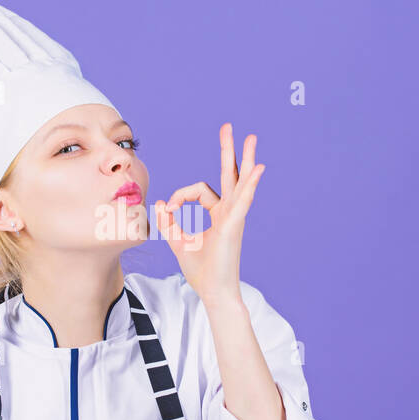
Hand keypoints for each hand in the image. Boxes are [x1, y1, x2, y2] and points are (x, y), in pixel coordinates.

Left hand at [154, 122, 264, 304]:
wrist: (214, 292)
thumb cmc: (201, 271)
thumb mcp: (178, 242)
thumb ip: (169, 222)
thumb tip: (161, 202)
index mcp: (217, 214)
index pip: (198, 190)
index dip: (180, 195)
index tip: (169, 209)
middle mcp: (229, 211)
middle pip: (229, 174)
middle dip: (229, 151)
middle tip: (229, 127)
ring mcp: (234, 217)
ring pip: (240, 182)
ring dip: (244, 159)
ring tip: (250, 137)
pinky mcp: (234, 225)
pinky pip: (243, 200)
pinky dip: (249, 185)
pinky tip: (257, 169)